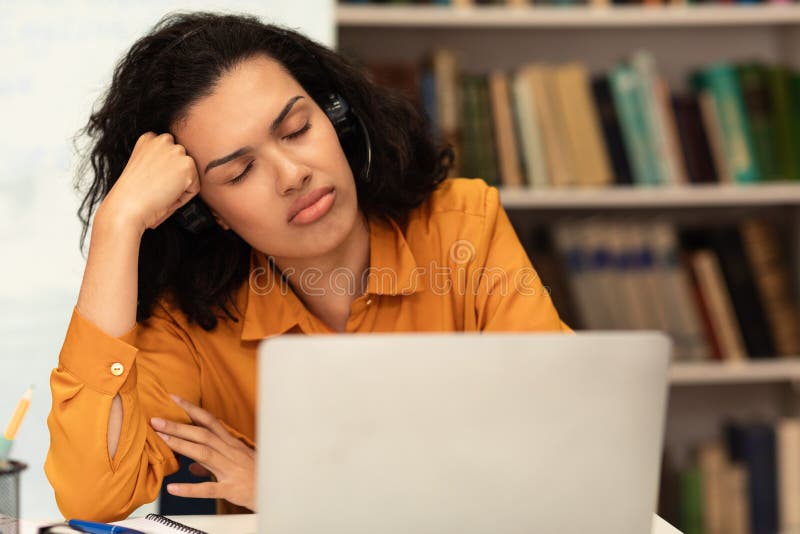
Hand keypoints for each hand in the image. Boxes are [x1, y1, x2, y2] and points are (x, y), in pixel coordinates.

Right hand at [100, 132, 200, 233]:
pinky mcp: (187, 166)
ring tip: (159, 192)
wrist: (126, 207)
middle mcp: (163, 140)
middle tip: (156, 189)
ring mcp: (176, 151)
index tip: (152, 181)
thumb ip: (158, 161)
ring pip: (189, 175)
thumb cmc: (131, 195)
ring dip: (179, 187)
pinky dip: (183, 198)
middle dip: (174, 178)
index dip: (163, 173)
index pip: (170, 156)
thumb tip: (175, 169)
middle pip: (181, 163)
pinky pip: (194, 188)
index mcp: (149, 138)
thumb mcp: (142, 167)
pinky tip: (166, 196)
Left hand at [150, 394, 255, 510]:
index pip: (209, 421)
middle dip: (179, 426)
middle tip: (157, 420)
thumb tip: (192, 467)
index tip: (174, 398)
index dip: (191, 409)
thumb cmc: (256, 476)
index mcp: (231, 445)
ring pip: (204, 454)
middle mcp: (230, 453)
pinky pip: (208, 488)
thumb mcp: (235, 464)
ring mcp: (230, 470)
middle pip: (202, 434)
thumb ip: (211, 465)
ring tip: (162, 439)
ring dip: (182, 445)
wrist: (275, 490)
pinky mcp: (230, 488)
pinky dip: (190, 488)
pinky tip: (173, 488)